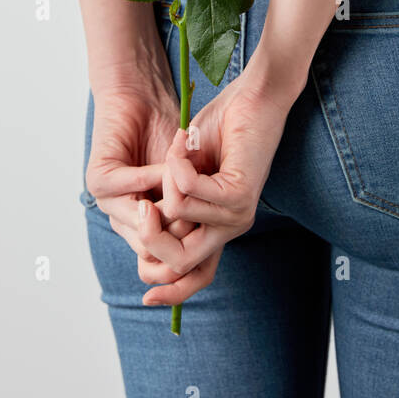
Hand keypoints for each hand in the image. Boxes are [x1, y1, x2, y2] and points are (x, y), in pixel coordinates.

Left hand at [85, 52, 195, 258]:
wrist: (143, 98)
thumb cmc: (172, 138)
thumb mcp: (190, 184)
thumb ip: (196, 214)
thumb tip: (212, 243)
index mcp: (147, 227)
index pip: (165, 264)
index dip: (191, 253)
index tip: (218, 227)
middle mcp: (126, 220)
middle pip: (155, 250)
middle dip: (183, 230)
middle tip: (207, 208)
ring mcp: (110, 201)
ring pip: (143, 224)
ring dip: (171, 203)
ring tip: (191, 185)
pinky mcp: (100, 179)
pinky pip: (127, 188)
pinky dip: (151, 178)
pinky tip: (169, 166)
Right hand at [135, 66, 294, 308]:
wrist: (255, 98)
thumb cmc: (221, 129)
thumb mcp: (185, 171)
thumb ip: (171, 202)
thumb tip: (146, 223)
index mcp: (219, 226)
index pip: (198, 278)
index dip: (171, 294)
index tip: (146, 299)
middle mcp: (231, 227)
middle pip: (180, 262)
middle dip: (150, 234)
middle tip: (143, 201)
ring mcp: (237, 213)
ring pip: (175, 217)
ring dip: (166, 178)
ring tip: (178, 148)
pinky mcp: (238, 193)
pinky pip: (187, 192)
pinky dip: (176, 165)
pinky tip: (184, 142)